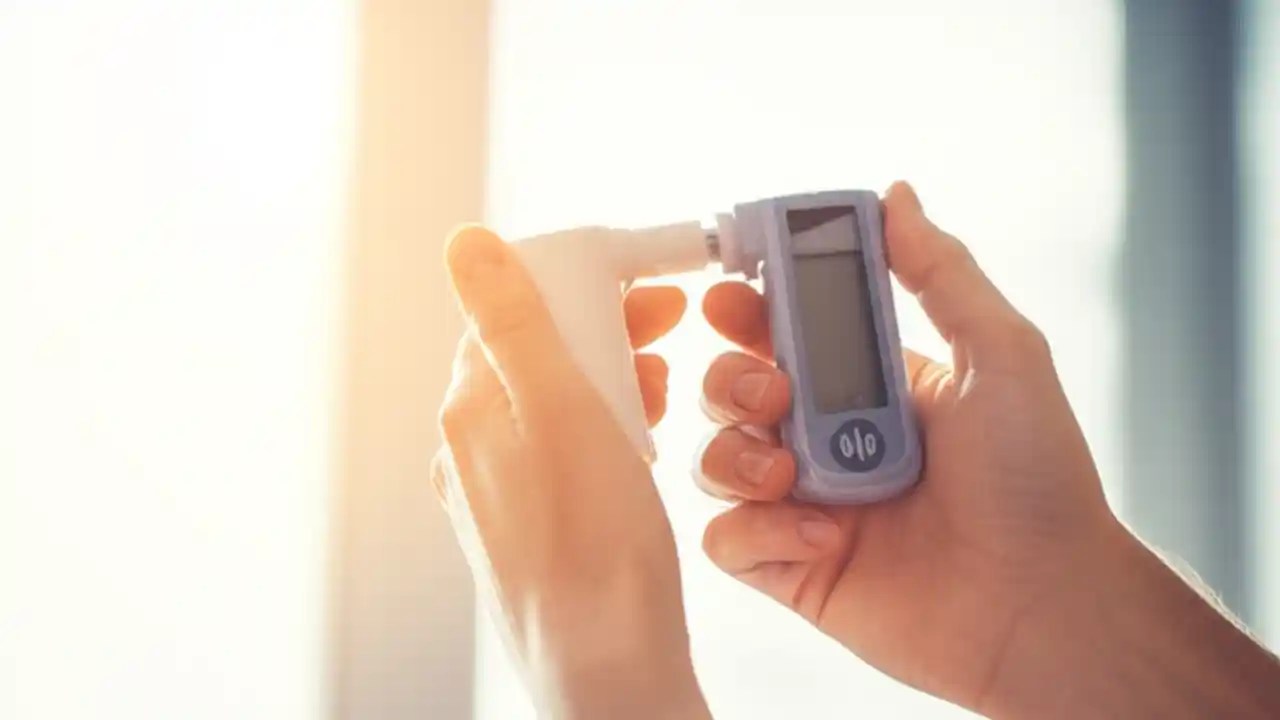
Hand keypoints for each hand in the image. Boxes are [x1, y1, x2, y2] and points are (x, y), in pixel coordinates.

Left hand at [432, 227, 708, 718]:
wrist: (606, 662)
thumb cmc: (594, 545)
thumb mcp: (562, 410)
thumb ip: (513, 322)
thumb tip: (463, 241)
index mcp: (471, 409)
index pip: (511, 307)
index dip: (580, 281)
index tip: (641, 277)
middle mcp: (470, 447)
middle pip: (534, 351)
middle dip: (602, 326)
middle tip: (665, 324)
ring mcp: (498, 488)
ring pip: (551, 399)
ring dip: (609, 374)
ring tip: (663, 387)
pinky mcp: (529, 521)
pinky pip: (563, 446)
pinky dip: (605, 425)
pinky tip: (640, 441)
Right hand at [693, 182, 1120, 712]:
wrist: (1044, 603)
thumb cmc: (1037, 479)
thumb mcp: (1002, 354)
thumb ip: (941, 272)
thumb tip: (897, 195)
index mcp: (867, 384)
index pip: (783, 330)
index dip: (748, 307)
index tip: (730, 288)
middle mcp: (826, 440)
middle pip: (730, 388)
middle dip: (730, 376)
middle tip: (774, 389)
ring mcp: (804, 505)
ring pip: (714, 460)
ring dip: (737, 454)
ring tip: (792, 469)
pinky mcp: (791, 567)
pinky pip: (727, 540)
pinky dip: (758, 532)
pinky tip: (823, 536)